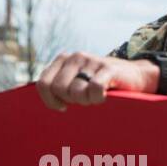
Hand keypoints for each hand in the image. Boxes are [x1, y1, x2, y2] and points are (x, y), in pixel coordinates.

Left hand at [36, 52, 156, 110]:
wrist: (135, 76)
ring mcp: (91, 60)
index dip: (50, 100)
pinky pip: (94, 90)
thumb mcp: (77, 81)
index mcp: (63, 60)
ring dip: (86, 101)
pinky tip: (105, 97)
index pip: (43, 83)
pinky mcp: (108, 68)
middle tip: (85, 100)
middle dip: (71, 101)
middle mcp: (75, 57)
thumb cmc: (102, 85)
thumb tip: (31, 108)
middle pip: (58, 89)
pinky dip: (98, 99)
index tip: (63, 107)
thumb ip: (59, 86)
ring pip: (76, 92)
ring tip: (96, 97)